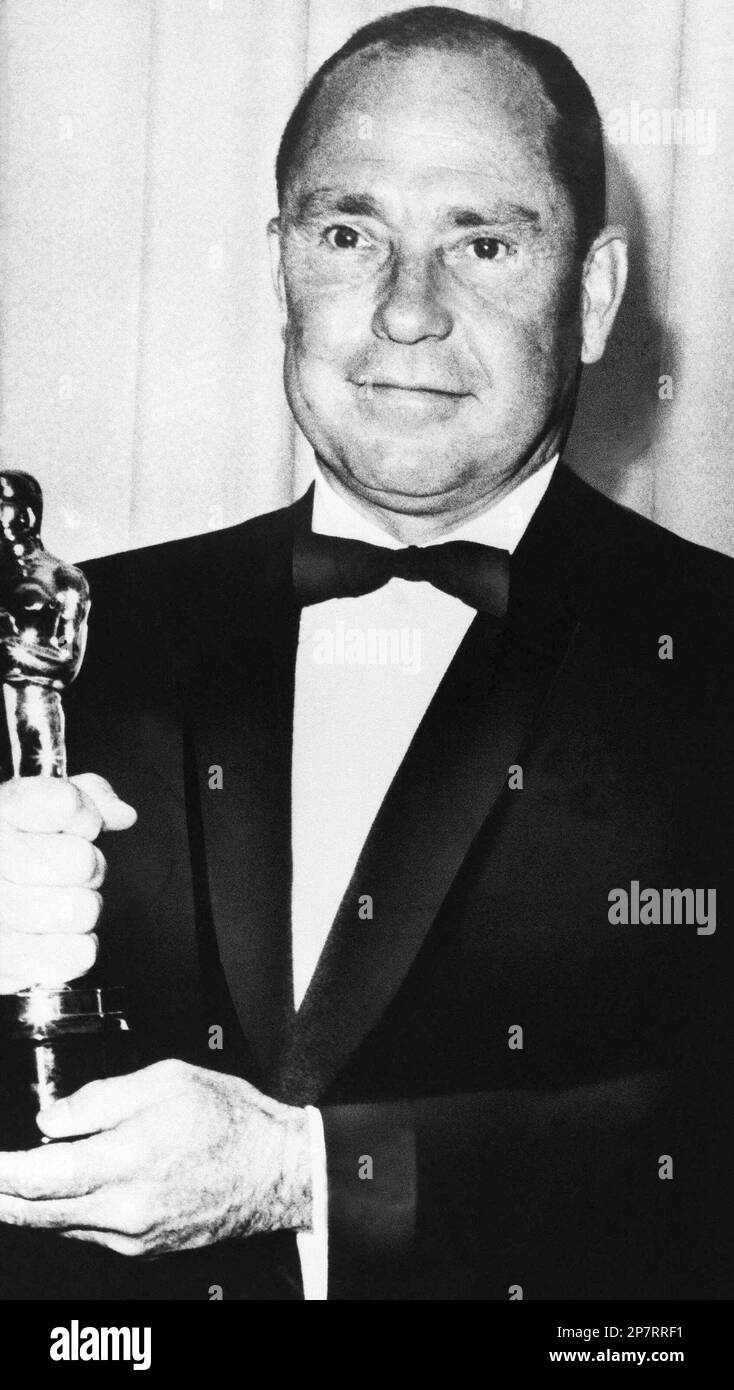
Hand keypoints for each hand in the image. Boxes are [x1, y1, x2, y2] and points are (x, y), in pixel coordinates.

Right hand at [0, 773, 135, 992]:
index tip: (79, 826)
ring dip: (82, 908)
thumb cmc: (18, 851)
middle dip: (89, 866)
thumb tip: (123, 815)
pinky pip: (79, 954)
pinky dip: (79, 948)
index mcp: (1, 811)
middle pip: (82, 861)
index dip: (87, 816)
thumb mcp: (42, 806)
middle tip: (65, 871)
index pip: (66, 803)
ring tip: (55, 903)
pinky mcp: (6, 962)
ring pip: (83, 910)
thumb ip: (87, 797)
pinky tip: (54, 935)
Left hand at [0, 1060, 312, 1255]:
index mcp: (129, 1161)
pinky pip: (90, 1233)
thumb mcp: (166, 1080)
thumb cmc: (232, 1120)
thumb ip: (101, 1097)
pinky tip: (62, 1195)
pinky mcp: (145, 1248)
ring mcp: (135, 1236)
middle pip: (40, 1212)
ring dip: (31, 1207)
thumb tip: (52, 1118)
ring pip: (61, 1226)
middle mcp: (127, 1210)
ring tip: (12, 1186)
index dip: (3, 1172)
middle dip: (4, 1197)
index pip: (42, 1176)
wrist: (277, 1169)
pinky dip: (66, 1215)